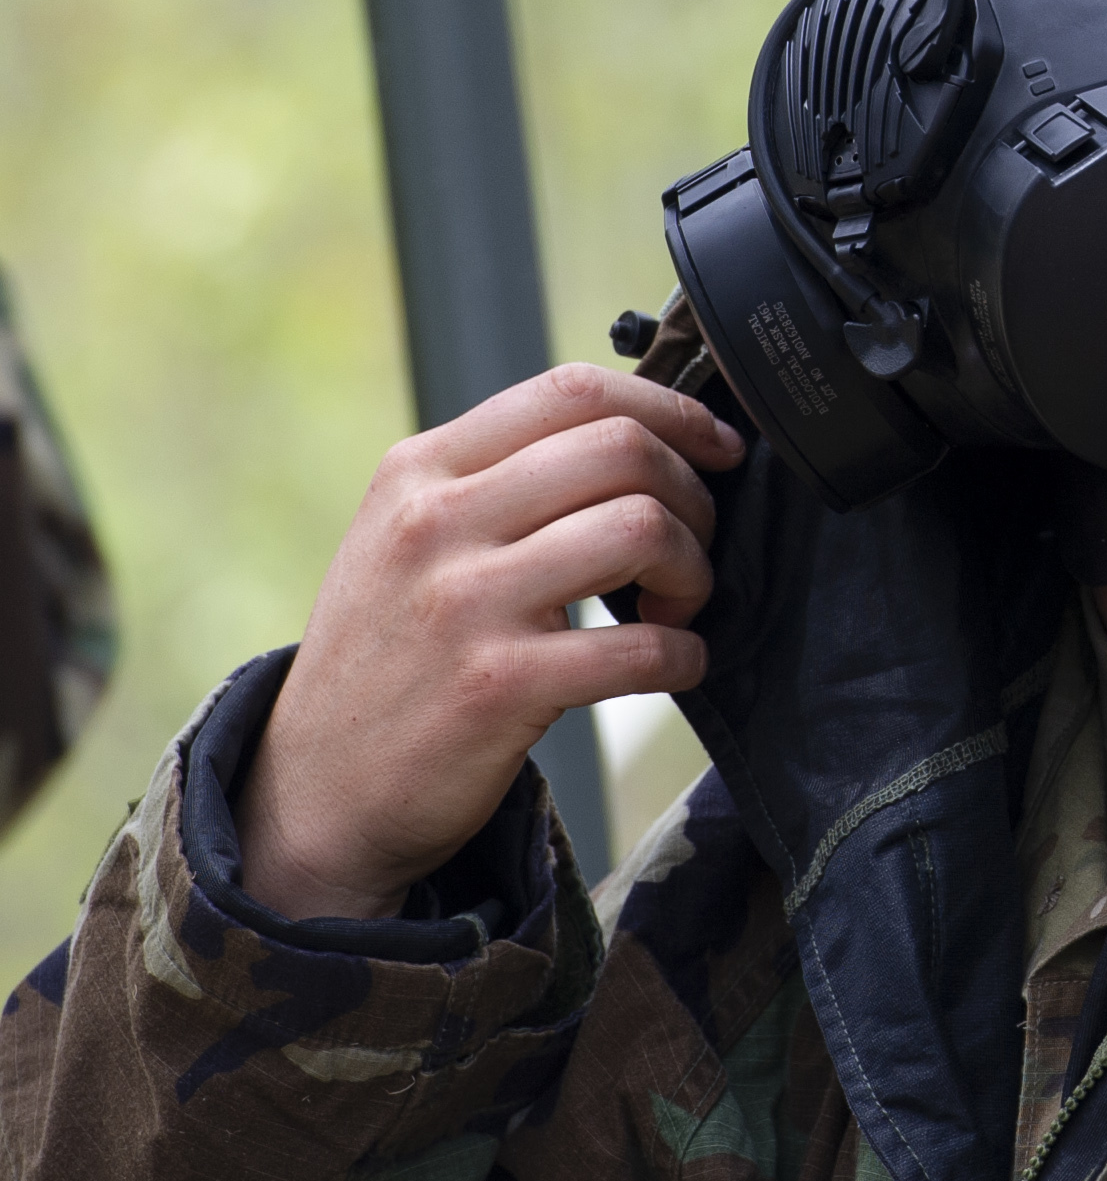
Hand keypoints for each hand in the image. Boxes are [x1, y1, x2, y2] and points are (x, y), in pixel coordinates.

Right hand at [235, 363, 744, 920]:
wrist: (316, 790)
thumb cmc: (387, 658)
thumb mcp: (406, 539)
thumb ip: (494, 481)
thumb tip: (635, 441)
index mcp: (420, 470)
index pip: (570, 391)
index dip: (669, 410)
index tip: (715, 446)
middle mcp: (436, 522)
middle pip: (622, 450)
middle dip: (692, 495)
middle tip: (693, 545)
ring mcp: (464, 603)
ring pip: (640, 530)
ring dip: (693, 571)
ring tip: (676, 606)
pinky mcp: (498, 687)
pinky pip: (639, 649)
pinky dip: (686, 655)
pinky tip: (674, 663)